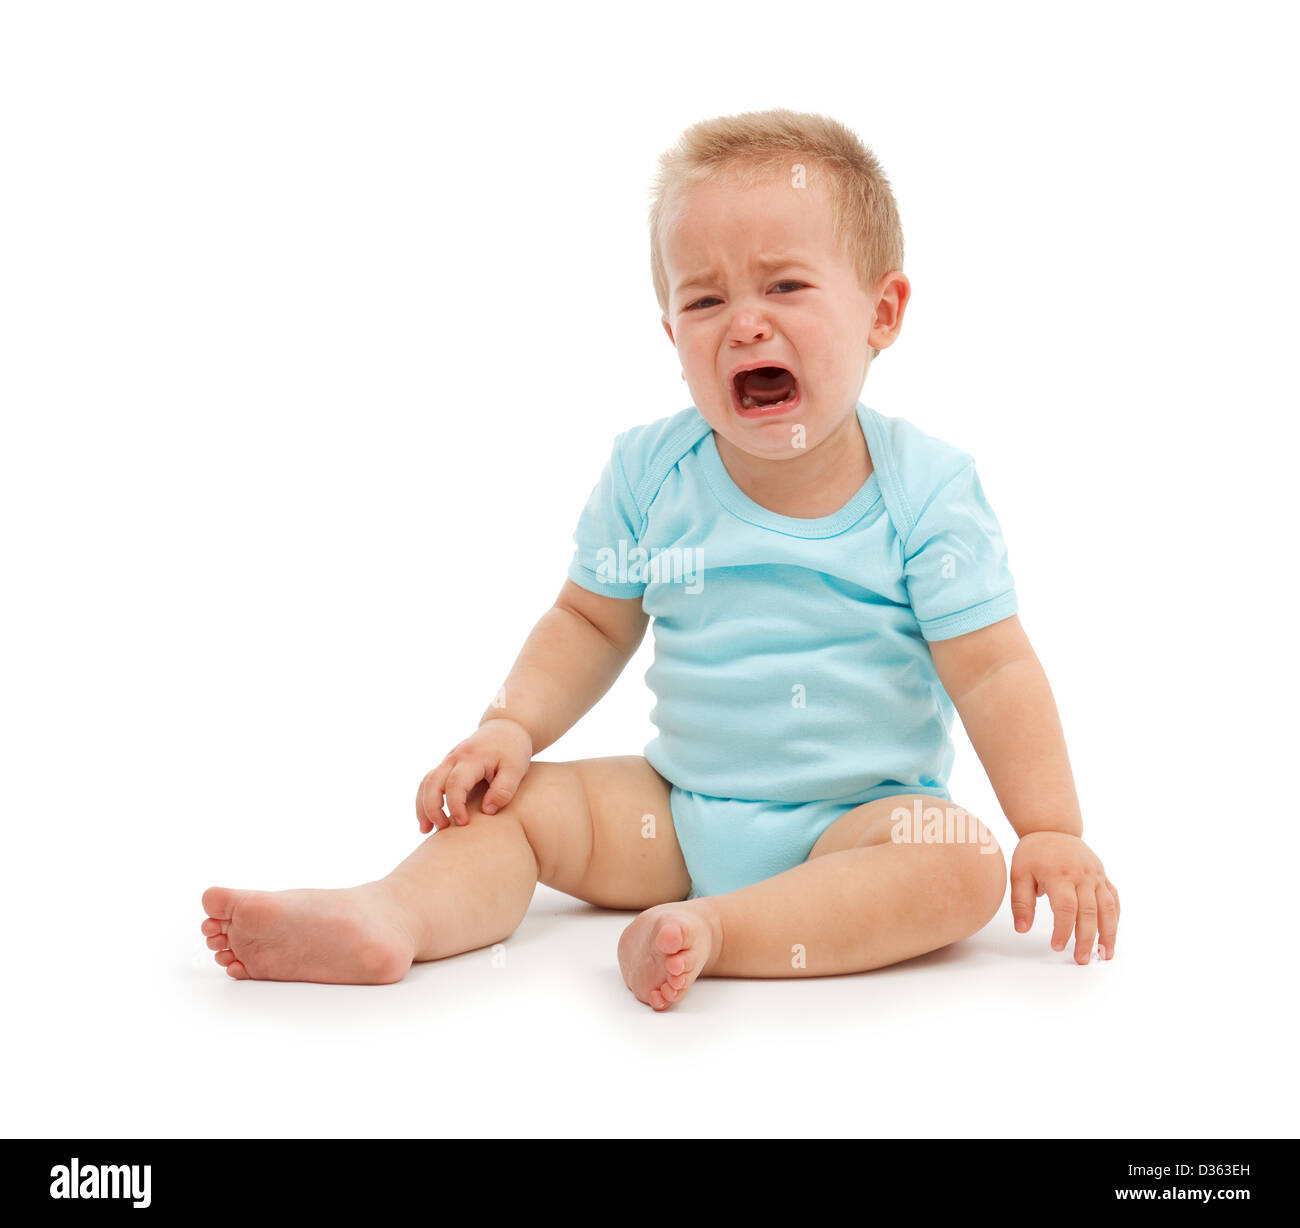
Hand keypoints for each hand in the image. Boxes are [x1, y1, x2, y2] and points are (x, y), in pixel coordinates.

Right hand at [415, 718, 533, 832]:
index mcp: (472, 757)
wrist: (506, 727)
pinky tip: (429, 818)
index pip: (455, 783)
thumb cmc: (513, 749)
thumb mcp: (516, 769)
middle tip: (442, 829)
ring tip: (426, 830)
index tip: (463, 823)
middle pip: (432, 782)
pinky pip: (429, 782)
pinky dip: (425, 799)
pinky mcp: (447, 765)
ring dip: (423, 806)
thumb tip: (487, 811)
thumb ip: (504, 790)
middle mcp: (455, 757)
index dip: (456, 805)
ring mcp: (449, 760)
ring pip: (426, 782)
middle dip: (432, 808)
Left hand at [1009, 831, 1119, 963]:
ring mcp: (1095, 876)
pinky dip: (1115, 917)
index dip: (1063, 930)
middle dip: (1087, 939)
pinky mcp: (1103, 876)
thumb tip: (1022, 929)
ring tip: (1106, 954)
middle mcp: (1082, 876)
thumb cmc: (1033, 853)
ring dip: (1109, 933)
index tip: (1057, 947)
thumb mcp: (1019, 874)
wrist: (1052, 828)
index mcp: (1059, 875)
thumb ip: (1021, 902)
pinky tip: (1112, 933)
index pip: (1065, 909)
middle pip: (1089, 912)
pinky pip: (1113, 898)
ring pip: (1108, 907)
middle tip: (1082, 959)